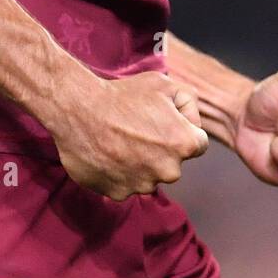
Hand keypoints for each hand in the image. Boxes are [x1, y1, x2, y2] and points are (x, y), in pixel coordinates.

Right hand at [53, 71, 208, 201]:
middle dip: (161, 149)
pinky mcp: (118, 194)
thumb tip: (191, 122)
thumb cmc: (123, 94)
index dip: (182, 130)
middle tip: (138, 130)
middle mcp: (168, 171)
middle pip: (172, 162)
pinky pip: (125, 184)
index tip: (163, 122)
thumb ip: (188, 102)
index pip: (198, 144)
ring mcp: (142, 185)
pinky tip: (108, 152)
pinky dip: (119, 172)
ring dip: (140, 163)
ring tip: (120, 140)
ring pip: (149, 175)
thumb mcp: (164, 83)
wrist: (78, 109)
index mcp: (184, 145)